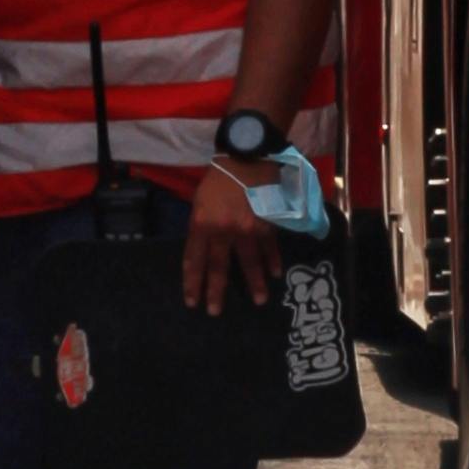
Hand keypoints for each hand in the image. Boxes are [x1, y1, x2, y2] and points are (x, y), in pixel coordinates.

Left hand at [182, 156, 278, 313]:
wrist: (247, 156)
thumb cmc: (219, 178)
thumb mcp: (200, 202)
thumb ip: (201, 227)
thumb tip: (204, 250)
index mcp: (202, 224)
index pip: (194, 260)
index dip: (193, 282)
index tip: (192, 301)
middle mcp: (223, 231)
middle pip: (219, 267)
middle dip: (216, 292)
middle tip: (215, 312)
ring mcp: (247, 229)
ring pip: (249, 262)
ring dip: (254, 284)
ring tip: (258, 301)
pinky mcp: (267, 223)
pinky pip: (269, 247)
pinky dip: (273, 261)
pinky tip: (275, 274)